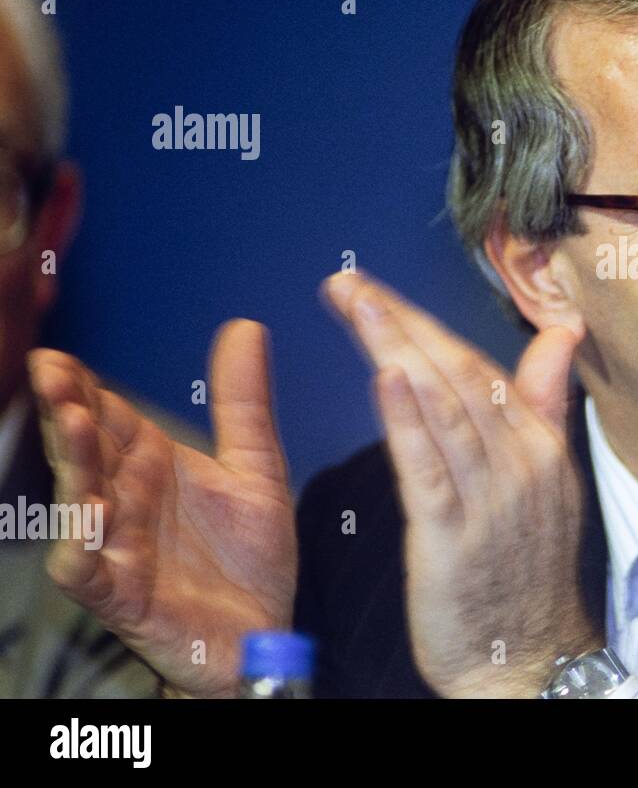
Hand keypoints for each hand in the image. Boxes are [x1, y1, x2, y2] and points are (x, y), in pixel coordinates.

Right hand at [27, 320, 296, 697]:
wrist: (263, 632)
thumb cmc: (247, 558)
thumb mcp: (256, 468)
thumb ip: (244, 402)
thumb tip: (244, 326)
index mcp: (151, 465)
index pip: (107, 415)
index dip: (81, 386)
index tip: (60, 357)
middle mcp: (126, 500)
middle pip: (85, 450)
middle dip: (67, 413)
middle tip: (54, 376)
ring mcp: (118, 547)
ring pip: (81, 500)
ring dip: (74, 464)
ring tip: (75, 425)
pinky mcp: (123, 594)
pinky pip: (88, 569)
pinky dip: (81, 543)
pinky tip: (88, 515)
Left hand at [324, 270, 600, 697]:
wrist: (533, 659)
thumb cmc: (528, 570)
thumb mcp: (552, 479)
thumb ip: (544, 400)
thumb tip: (563, 331)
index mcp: (541, 444)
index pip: (479, 365)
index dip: (423, 323)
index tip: (375, 291)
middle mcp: (521, 462)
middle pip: (455, 375)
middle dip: (398, 323)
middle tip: (347, 284)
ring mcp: (491, 500)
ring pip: (441, 409)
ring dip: (396, 349)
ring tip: (355, 306)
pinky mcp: (454, 539)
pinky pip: (429, 470)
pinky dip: (408, 421)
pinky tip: (385, 378)